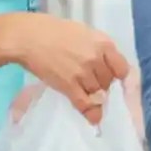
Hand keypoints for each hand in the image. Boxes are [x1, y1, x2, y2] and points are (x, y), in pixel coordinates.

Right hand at [2, 13, 128, 123]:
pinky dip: (90, 112)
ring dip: (93, 95)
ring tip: (83, 90)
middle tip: (90, 82)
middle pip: (109, 82)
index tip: (112, 78)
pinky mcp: (68, 85)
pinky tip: (94, 118)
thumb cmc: (55, 31)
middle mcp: (97, 59)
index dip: (117, 75)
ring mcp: (83, 73)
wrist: (29, 37)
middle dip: (102, 84)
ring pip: (98, 93)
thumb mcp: (85, 33)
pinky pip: (84, 103)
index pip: (122, 68)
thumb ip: (99, 49)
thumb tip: (106, 66)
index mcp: (104, 44)